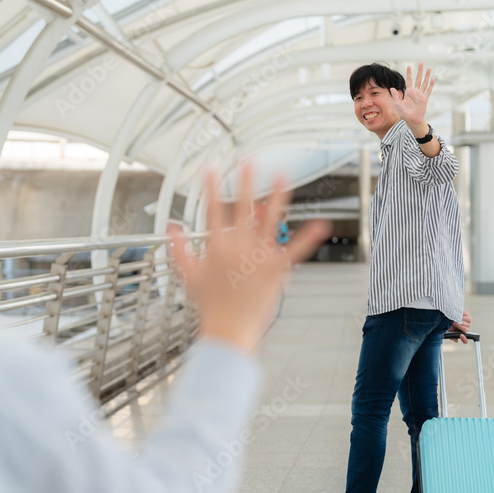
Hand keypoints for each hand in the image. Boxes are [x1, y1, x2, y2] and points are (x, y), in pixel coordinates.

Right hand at [168, 166, 330, 352]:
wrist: (228, 330)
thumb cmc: (208, 306)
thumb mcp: (188, 275)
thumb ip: (179, 248)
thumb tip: (172, 228)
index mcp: (216, 247)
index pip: (212, 210)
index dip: (210, 188)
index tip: (210, 169)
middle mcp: (238, 247)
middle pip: (242, 208)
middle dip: (245, 182)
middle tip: (249, 162)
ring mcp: (257, 257)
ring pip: (269, 220)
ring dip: (277, 197)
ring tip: (283, 177)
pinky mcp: (275, 269)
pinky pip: (294, 250)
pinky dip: (308, 238)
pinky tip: (321, 224)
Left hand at [392, 62, 434, 127]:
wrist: (411, 120)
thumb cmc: (404, 113)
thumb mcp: (397, 104)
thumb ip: (395, 96)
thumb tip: (391, 88)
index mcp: (408, 92)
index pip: (409, 80)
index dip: (409, 73)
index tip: (409, 66)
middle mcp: (415, 92)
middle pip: (418, 79)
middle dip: (419, 71)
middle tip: (421, 63)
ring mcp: (421, 95)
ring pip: (424, 83)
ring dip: (427, 76)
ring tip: (429, 68)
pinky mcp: (425, 98)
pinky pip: (429, 90)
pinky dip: (431, 84)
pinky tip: (433, 78)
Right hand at [447, 309, 470, 343]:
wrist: (448, 313)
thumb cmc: (448, 322)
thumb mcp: (447, 330)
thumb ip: (451, 336)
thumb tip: (456, 341)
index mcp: (460, 334)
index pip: (465, 340)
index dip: (464, 339)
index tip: (461, 335)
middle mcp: (465, 329)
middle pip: (465, 330)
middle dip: (459, 326)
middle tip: (454, 323)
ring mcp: (468, 324)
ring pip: (467, 325)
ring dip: (460, 322)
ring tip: (455, 319)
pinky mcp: (469, 318)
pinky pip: (468, 319)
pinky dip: (462, 317)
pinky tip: (459, 316)